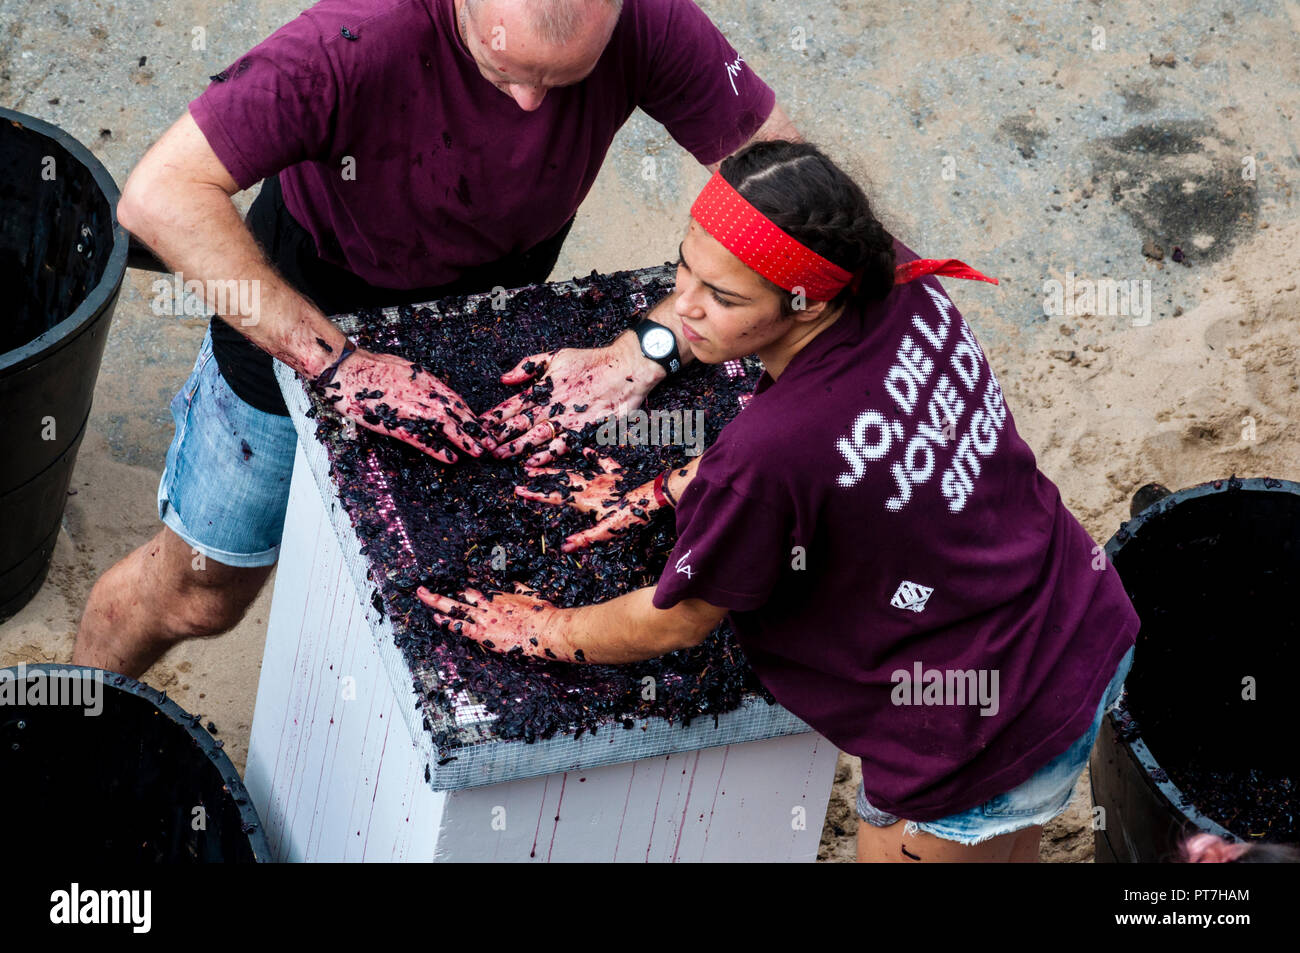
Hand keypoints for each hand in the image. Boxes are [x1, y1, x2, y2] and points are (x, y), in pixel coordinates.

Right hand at [323, 348, 495, 463]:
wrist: (344, 368)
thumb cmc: (368, 367)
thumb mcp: (402, 368)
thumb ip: (418, 380)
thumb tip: (430, 388)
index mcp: (424, 379)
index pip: (455, 399)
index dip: (470, 414)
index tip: (483, 426)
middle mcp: (422, 392)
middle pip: (457, 412)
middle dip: (476, 429)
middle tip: (493, 442)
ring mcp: (410, 407)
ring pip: (446, 425)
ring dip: (465, 440)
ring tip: (481, 452)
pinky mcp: (394, 421)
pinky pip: (421, 438)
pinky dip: (437, 448)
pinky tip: (451, 458)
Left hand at [415, 581, 581, 660]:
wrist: (546, 629)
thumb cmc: (542, 614)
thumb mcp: (531, 596)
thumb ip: (520, 589)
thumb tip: (515, 584)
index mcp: (499, 596)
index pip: (476, 591)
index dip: (463, 590)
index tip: (454, 588)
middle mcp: (488, 605)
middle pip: (460, 595)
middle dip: (441, 592)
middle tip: (425, 587)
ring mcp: (484, 618)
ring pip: (454, 607)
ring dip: (436, 601)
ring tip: (421, 595)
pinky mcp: (483, 633)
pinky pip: (459, 627)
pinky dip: (446, 622)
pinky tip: (434, 617)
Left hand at [482, 334, 660, 465]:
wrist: (626, 367)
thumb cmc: (591, 361)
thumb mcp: (556, 355)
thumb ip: (529, 366)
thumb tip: (504, 379)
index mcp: (544, 387)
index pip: (512, 404)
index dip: (493, 416)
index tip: (477, 426)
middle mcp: (553, 404)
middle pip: (519, 423)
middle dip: (498, 436)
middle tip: (479, 446)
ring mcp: (568, 418)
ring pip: (536, 436)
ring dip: (516, 447)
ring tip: (497, 456)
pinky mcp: (584, 428)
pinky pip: (562, 445)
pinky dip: (547, 454)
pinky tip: (531, 462)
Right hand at [514, 450, 661, 552]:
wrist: (653, 496)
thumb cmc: (631, 516)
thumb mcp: (607, 532)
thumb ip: (585, 538)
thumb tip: (563, 547)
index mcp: (585, 500)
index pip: (555, 497)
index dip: (536, 494)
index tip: (518, 490)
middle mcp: (590, 486)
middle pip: (560, 479)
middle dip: (542, 477)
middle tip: (525, 472)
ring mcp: (603, 477)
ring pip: (575, 470)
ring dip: (558, 467)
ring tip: (544, 463)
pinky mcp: (617, 473)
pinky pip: (603, 461)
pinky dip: (594, 456)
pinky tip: (585, 450)